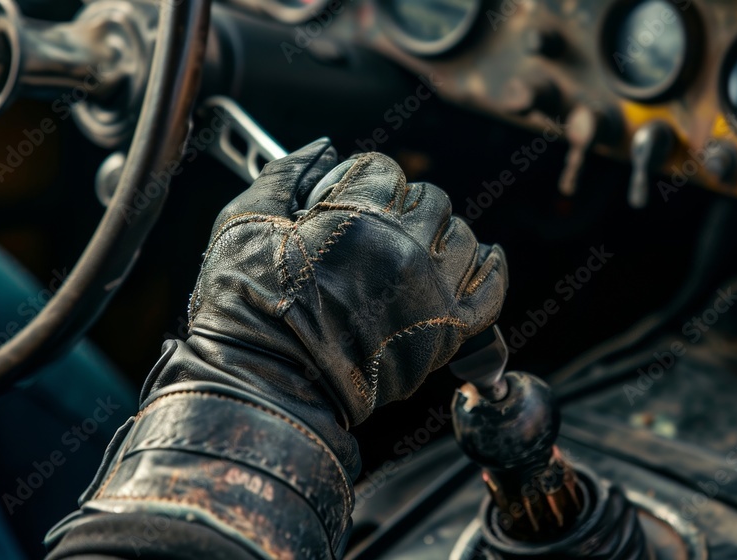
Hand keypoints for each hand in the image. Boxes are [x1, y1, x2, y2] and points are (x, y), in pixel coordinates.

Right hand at [186, 138, 508, 426]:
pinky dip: (488, 270)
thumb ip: (285, 174)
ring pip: (462, 237)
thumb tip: (321, 148)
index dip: (356, 183)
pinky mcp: (447, 333)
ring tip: (407, 255)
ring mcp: (431, 292)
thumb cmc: (246, 311)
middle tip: (369, 233)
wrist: (265, 387)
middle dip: (398, 208)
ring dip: (437, 238)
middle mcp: (404, 250)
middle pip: (428, 199)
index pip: (381, 168)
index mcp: (357, 217)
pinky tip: (475, 261)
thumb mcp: (244, 224)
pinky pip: (492, 287)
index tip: (340, 202)